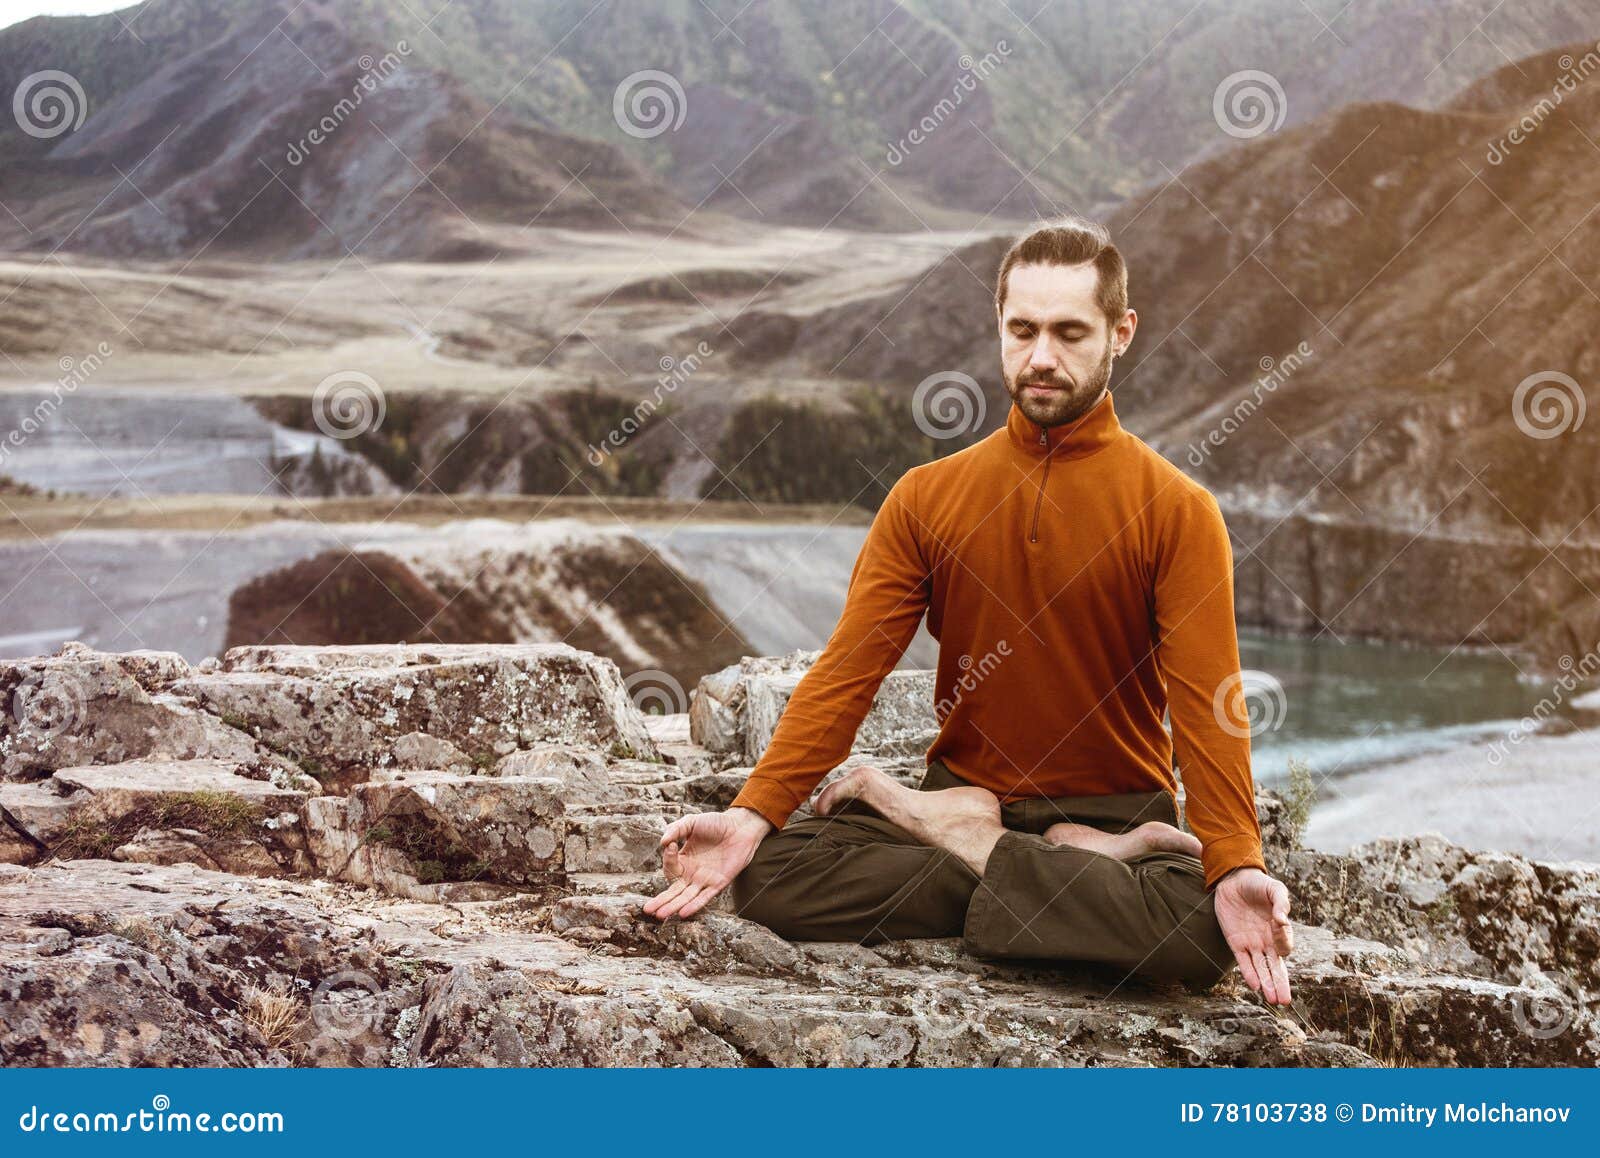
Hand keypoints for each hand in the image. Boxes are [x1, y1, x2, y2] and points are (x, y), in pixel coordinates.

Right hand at [642, 807, 772, 920]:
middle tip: (647, 909)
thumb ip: (676, 829)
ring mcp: (705, 880)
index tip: (671, 845)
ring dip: (673, 906)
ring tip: (660, 914)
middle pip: (674, 891)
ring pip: (686, 897)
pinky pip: (705, 897)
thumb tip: (663, 842)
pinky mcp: (718, 884)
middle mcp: (692, 873)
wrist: (741, 827)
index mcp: (684, 860)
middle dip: (661, 900)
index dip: (668, 858)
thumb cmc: (716, 823)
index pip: (670, 867)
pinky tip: (683, 912)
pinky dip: (694, 905)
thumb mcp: (692, 822)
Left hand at [1213, 867, 1293, 1005]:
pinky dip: (1249, 973)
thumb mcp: (1274, 888)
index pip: (1285, 948)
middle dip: (1280, 984)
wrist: (1233, 880)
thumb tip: (1282, 920)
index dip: (1284, 943)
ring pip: (1261, 968)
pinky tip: (1255, 985)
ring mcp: (1251, 943)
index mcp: (1279, 931)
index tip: (1279, 929)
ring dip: (1267, 984)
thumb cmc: (1258, 884)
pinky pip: (1243, 961)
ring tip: (1272, 999)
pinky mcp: (1235, 942)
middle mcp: (1267, 941)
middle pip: (1275, 967)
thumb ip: (1281, 902)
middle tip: (1285, 1001)